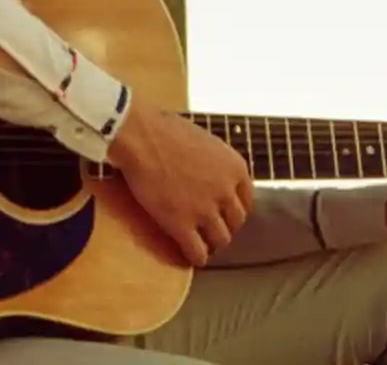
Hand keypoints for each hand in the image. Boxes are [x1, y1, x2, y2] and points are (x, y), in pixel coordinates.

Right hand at [108, 96, 252, 266]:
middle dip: (223, 226)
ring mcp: (205, 210)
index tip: (222, 214)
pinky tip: (189, 255)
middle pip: (235, 222)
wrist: (140, 136)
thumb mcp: (205, 141)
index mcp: (235, 168)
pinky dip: (195, 256)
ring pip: (220, 240)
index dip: (232, 210)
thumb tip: (208, 172)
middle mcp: (225, 192)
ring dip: (211, 243)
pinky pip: (197, 251)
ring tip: (200, 243)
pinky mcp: (181, 225)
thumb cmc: (165, 129)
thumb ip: (215, 162)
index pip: (245, 201)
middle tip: (210, 229)